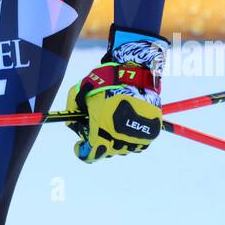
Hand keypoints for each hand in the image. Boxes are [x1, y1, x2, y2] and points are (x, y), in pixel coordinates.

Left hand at [66, 30, 167, 162]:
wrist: (136, 70)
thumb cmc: (106, 80)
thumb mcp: (81, 91)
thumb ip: (73, 108)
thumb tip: (72, 123)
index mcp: (103, 129)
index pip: (91, 154)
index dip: (82, 152)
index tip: (78, 146)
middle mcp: (121, 136)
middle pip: (107, 151)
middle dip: (98, 142)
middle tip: (95, 128)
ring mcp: (138, 136)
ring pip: (123, 148)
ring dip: (115, 140)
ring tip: (112, 123)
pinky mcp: (152, 131)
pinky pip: (138, 144)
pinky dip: (130, 138)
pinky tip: (125, 124)